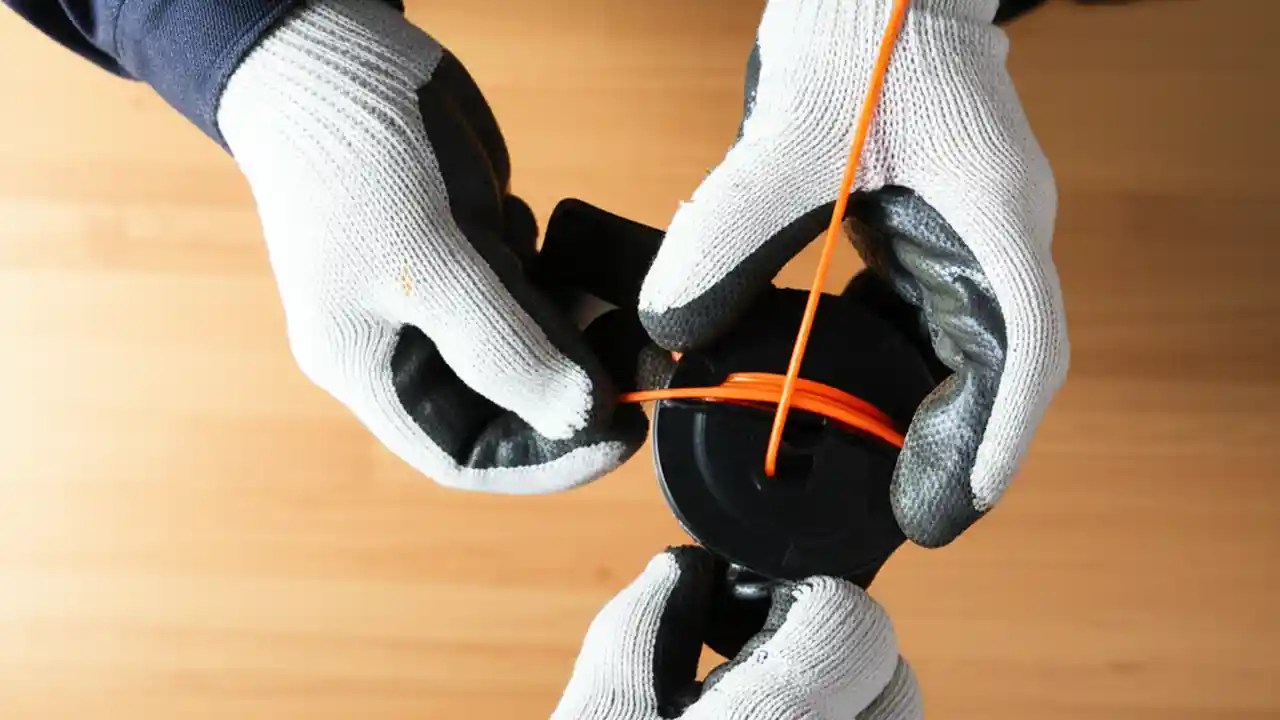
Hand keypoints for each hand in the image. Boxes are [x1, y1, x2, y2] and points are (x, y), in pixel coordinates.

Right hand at [216, 0, 644, 491]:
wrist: (339, 58)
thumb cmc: (363, 162)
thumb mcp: (436, 263)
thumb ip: (509, 347)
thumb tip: (585, 417)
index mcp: (376, 372)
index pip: (469, 456)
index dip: (549, 458)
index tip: (622, 429)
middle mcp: (408, 346)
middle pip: (509, 405)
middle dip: (577, 386)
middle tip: (644, 354)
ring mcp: (443, 298)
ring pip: (531, 346)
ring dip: (578, 328)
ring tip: (606, 288)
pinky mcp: (473, 252)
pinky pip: (534, 290)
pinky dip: (561, 275)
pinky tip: (552, 234)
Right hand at [554, 548, 921, 719]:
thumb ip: (638, 635)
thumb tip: (682, 567)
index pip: (855, 628)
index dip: (813, 595)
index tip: (768, 603)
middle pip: (898, 683)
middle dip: (845, 650)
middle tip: (774, 653)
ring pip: (893, 719)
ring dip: (849, 693)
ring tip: (775, 696)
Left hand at [638, 0, 1068, 544]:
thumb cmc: (860, 28)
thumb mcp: (787, 141)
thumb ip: (730, 235)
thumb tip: (672, 326)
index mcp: (988, 218)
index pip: (1021, 350)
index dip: (992, 439)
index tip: (954, 505)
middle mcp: (993, 234)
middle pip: (995, 365)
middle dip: (952, 442)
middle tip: (902, 510)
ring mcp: (966, 229)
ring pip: (960, 344)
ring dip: (922, 405)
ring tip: (871, 463)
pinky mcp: (931, 221)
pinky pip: (921, 309)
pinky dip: (889, 356)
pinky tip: (838, 375)